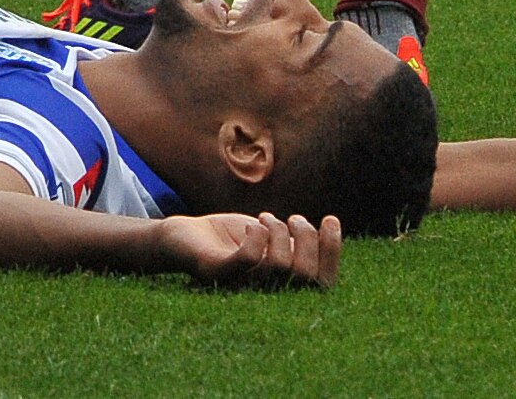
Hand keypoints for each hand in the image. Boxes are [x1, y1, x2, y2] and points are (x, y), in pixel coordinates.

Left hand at [159, 211, 341, 288]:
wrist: (183, 237)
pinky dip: (256, 237)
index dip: (332, 252)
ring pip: (278, 265)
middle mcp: (263, 296)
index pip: (322, 284)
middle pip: (305, 276)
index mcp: (282, 289)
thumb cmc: (232, 240)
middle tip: (293, 219)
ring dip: (279, 231)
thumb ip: (297, 243)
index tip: (330, 219)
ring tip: (265, 219)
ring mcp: (239, 287)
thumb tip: (330, 228)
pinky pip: (246, 261)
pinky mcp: (214, 273)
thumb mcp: (272, 239)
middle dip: (306, 238)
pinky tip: (253, 226)